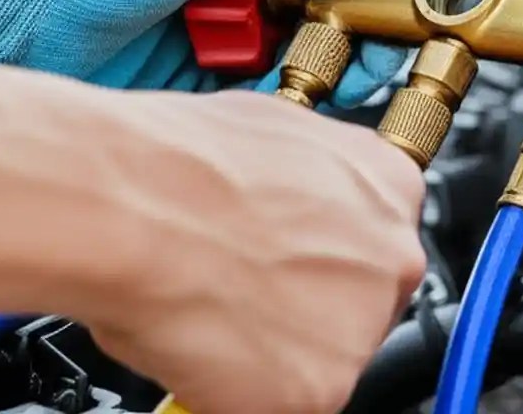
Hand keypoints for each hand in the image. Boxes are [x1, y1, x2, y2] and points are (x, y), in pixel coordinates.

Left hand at [0, 0, 424, 102]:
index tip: (412, 14)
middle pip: (347, 16)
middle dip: (356, 41)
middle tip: (357, 57)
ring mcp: (234, 28)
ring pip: (311, 64)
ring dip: (314, 76)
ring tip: (301, 76)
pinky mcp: (210, 82)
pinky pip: (267, 104)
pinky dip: (278, 112)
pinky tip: (278, 113)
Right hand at [71, 91, 425, 412]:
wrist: (130, 203)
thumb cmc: (179, 159)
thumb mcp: (273, 135)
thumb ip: (306, 183)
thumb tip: (286, 199)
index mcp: (392, 186)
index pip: (377, 239)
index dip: (323, 259)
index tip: (292, 264)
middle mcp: (392, 260)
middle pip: (359, 302)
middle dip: (305, 306)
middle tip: (245, 292)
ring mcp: (360, 330)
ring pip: (319, 356)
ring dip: (271, 349)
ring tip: (209, 310)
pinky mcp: (316, 393)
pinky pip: (278, 401)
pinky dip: (234, 389)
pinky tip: (197, 342)